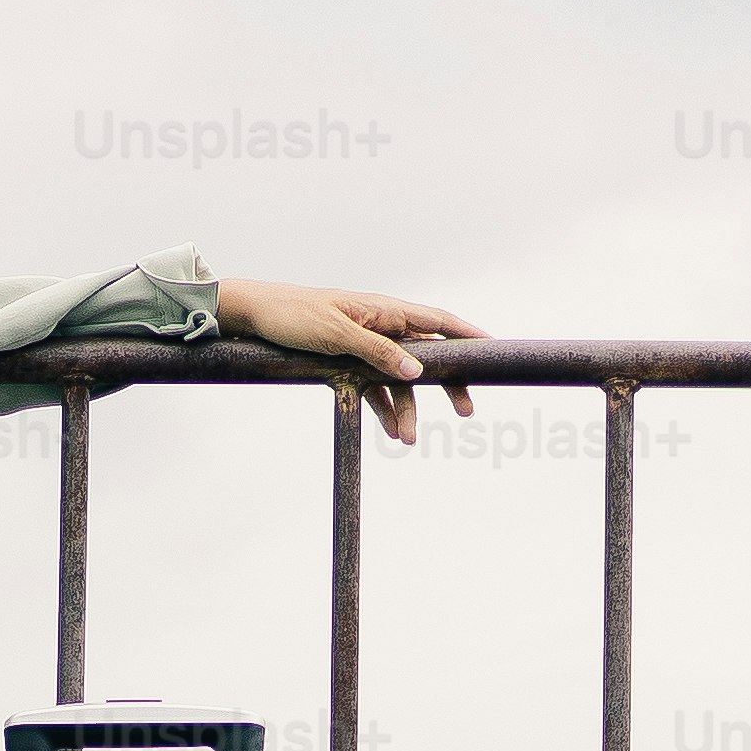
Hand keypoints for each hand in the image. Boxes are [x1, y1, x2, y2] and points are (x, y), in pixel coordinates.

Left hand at [217, 279, 480, 440]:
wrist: (256, 316)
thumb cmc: (295, 315)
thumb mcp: (337, 335)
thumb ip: (378, 352)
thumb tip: (415, 371)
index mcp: (385, 310)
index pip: (438, 322)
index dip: (468, 335)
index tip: (494, 350)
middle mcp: (382, 325)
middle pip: (427, 356)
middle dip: (446, 383)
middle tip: (466, 410)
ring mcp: (367, 344)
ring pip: (398, 379)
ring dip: (406, 408)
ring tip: (407, 439)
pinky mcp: (349, 361)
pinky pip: (374, 387)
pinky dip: (382, 408)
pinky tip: (390, 431)